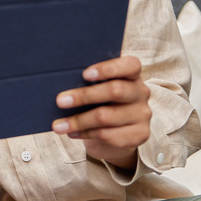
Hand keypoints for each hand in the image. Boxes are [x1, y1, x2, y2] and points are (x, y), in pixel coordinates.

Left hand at [51, 55, 150, 170]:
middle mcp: (141, 92)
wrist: (116, 132)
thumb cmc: (101, 101)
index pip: (130, 65)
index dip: (108, 68)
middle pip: (115, 91)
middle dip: (84, 96)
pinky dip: (85, 134)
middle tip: (60, 101)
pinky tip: (72, 133)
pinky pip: (108, 135)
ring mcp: (143, 114)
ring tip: (58, 125)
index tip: (85, 74)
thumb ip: (89, 81)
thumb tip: (61, 80)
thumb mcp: (99, 87)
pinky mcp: (140, 135)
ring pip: (106, 116)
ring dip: (78, 121)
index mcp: (132, 74)